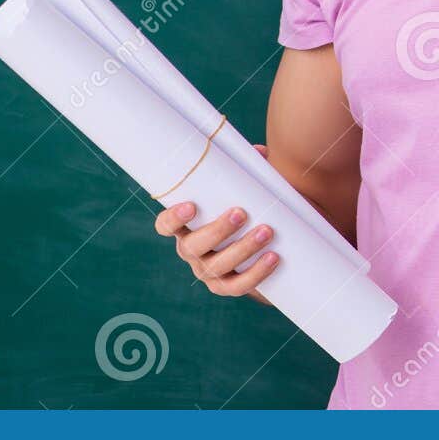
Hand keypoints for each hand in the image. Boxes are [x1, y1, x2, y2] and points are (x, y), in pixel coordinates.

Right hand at [153, 144, 278, 304]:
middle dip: (218, 230)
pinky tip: (273, 257)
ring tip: (267, 231)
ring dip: (243, 248)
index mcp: (187, 226)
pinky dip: (256, 273)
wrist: (267, 243)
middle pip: (194, 246)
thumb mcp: (245, 189)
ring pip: (218, 266)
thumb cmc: (248, 207)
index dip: (173, 218)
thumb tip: (260, 152)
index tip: (191, 206)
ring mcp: (207, 272)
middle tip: (241, 213)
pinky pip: (238, 286)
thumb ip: (249, 169)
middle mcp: (191, 251)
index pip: (165, 225)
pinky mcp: (227, 287)